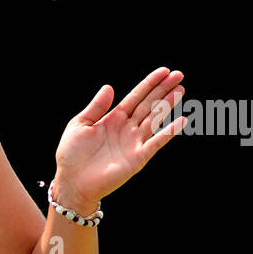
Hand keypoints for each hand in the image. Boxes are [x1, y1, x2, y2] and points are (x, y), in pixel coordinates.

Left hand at [54, 67, 186, 206]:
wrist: (71, 182)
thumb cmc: (71, 154)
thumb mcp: (79, 125)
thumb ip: (96, 107)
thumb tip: (109, 87)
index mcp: (113, 118)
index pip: (135, 96)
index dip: (149, 84)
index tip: (164, 71)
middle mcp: (127, 128)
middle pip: (149, 104)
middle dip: (163, 90)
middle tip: (179, 75)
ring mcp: (134, 142)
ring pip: (155, 119)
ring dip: (167, 105)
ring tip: (180, 90)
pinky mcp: (138, 158)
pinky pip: (156, 142)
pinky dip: (169, 132)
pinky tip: (181, 120)